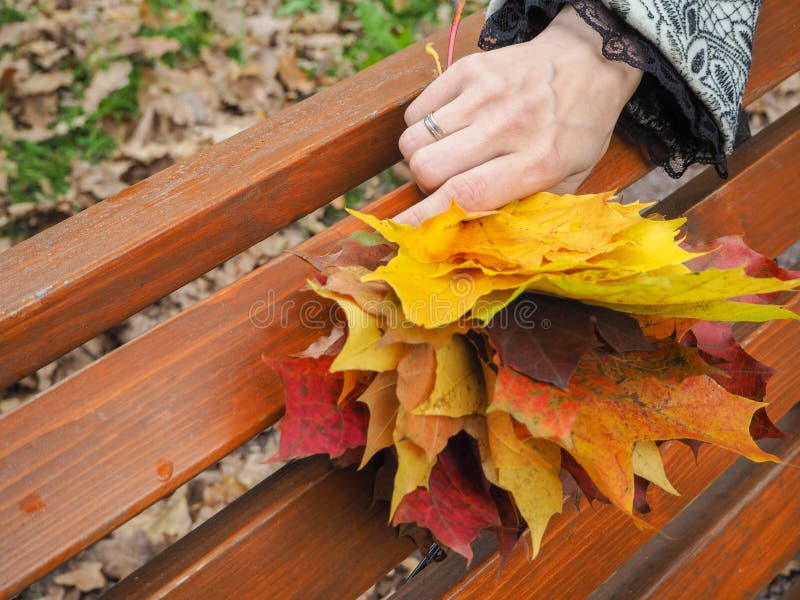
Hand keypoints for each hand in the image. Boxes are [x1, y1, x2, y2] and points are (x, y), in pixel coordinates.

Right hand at [395, 5, 641, 224]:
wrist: (588, 61)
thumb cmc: (576, 131)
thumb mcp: (569, 181)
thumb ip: (528, 213)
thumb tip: (478, 244)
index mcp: (538, 161)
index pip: (465, 195)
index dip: (427, 219)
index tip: (403, 233)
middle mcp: (508, 124)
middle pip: (428, 168)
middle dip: (426, 186)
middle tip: (447, 183)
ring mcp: (485, 93)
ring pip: (414, 140)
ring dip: (420, 158)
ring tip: (447, 156)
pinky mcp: (468, 69)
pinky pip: (416, 112)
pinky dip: (421, 129)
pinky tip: (448, 129)